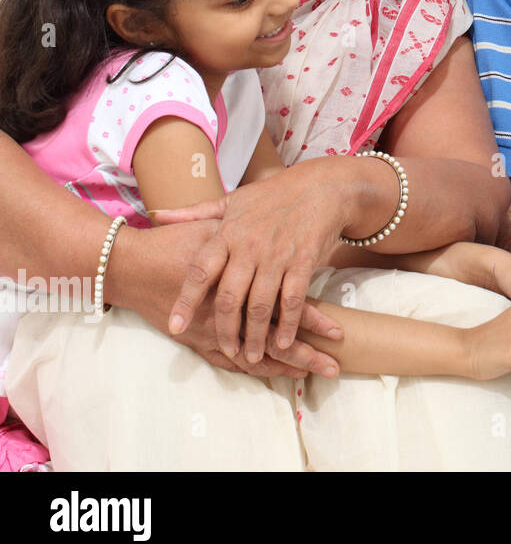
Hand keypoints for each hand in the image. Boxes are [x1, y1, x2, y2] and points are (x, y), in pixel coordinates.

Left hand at [153, 158, 345, 365]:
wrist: (321, 188)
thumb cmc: (274, 195)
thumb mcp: (232, 200)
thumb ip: (195, 213)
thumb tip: (156, 214)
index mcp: (227, 233)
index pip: (200, 272)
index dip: (186, 301)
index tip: (175, 326)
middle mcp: (249, 247)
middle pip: (229, 297)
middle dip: (226, 329)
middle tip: (226, 351)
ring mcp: (277, 256)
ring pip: (260, 304)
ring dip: (255, 335)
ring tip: (251, 356)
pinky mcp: (303, 262)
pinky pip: (293, 299)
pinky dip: (288, 324)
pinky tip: (283, 342)